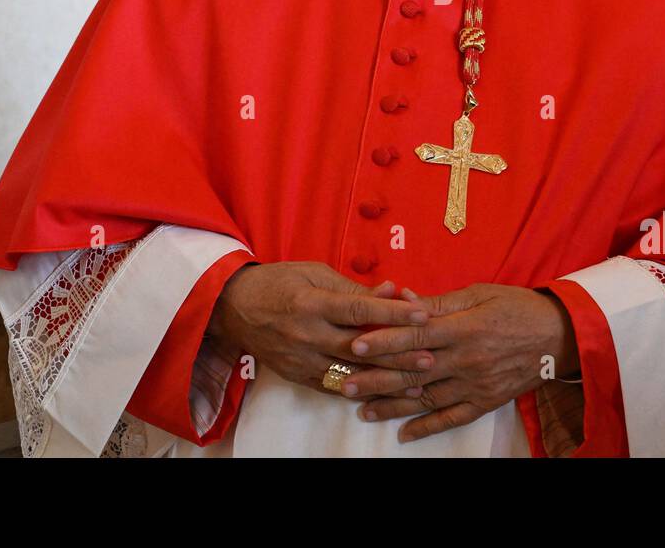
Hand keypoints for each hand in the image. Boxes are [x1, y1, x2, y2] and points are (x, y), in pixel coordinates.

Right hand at [207, 262, 435, 397]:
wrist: (232, 308)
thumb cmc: (278, 282)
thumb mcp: (313, 272)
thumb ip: (353, 287)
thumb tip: (392, 289)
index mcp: (312, 303)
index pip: (360, 310)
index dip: (394, 313)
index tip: (423, 314)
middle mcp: (307, 334)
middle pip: (360, 348)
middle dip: (398, 354)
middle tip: (431, 356)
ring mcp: (302, 359)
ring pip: (351, 373)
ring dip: (386, 379)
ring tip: (418, 382)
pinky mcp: (298, 376)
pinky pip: (335, 387)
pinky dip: (362, 389)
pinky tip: (386, 392)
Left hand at [341, 283, 578, 442]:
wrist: (559, 335)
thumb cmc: (516, 306)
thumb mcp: (479, 293)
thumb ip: (439, 301)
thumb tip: (402, 298)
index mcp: (464, 327)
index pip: (416, 335)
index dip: (384, 341)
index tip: (356, 346)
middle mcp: (467, 359)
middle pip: (414, 370)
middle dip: (377, 378)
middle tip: (344, 383)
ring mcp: (476, 384)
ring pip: (427, 398)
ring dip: (393, 405)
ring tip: (362, 410)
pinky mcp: (486, 401)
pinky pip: (453, 418)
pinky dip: (427, 428)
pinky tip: (404, 434)